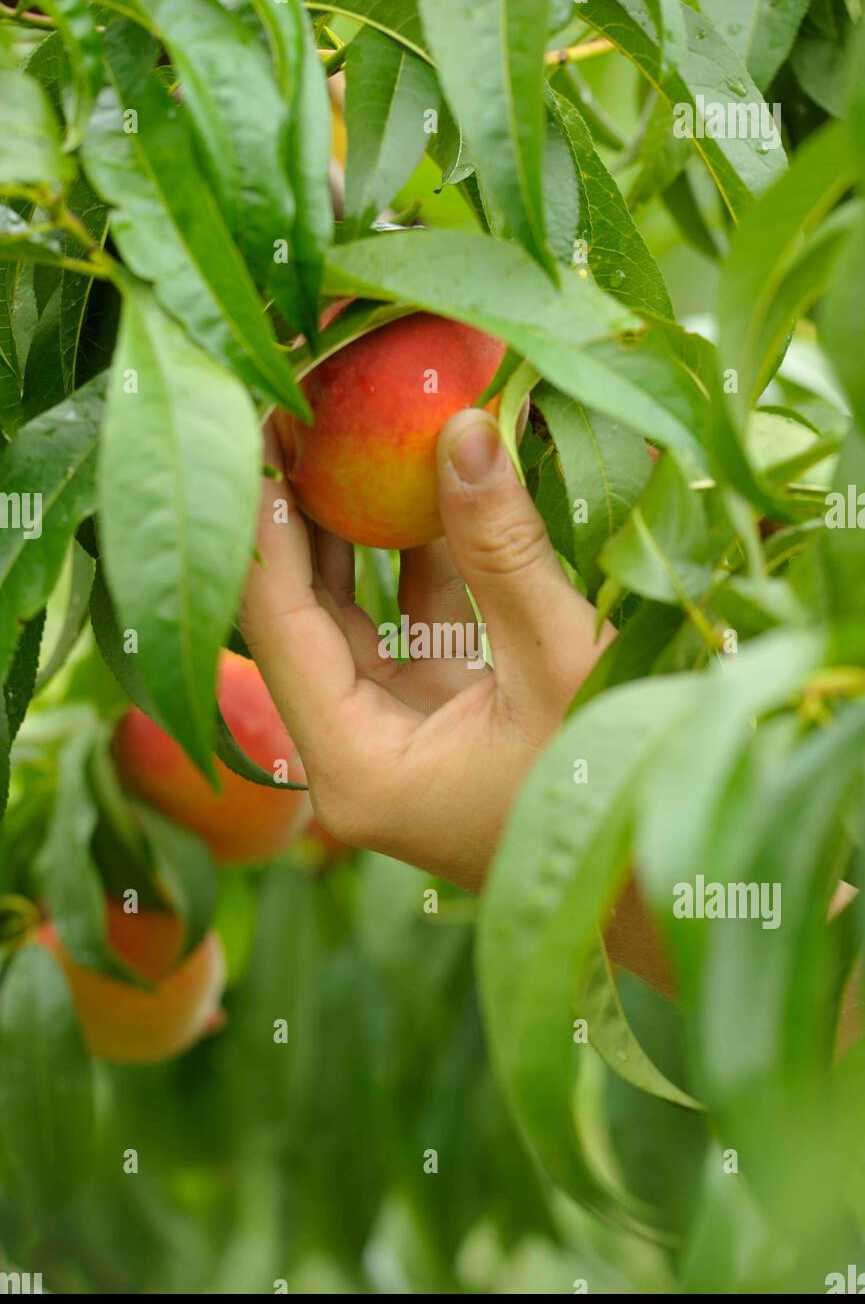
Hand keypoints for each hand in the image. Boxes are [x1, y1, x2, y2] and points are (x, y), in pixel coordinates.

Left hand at [240, 408, 614, 891]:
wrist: (671, 881)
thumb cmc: (621, 793)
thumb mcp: (561, 660)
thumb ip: (504, 547)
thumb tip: (461, 427)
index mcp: (358, 767)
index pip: (279, 629)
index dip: (267, 529)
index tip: (269, 438)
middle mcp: (359, 757)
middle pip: (304, 622)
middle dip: (307, 522)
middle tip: (306, 422)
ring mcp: (401, 739)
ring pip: (356, 622)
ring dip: (362, 538)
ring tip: (358, 440)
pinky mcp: (444, 722)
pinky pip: (412, 630)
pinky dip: (421, 567)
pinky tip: (430, 494)